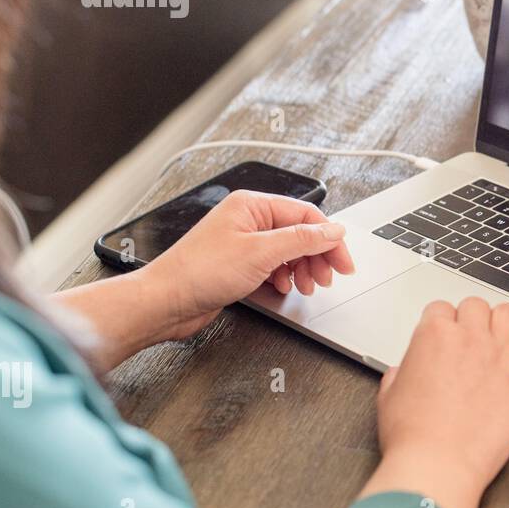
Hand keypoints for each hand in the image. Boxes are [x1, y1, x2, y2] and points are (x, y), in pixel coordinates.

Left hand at [146, 189, 355, 340]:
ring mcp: (243, 243)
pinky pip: (273, 266)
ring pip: (288, 252)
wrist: (165, 302)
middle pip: (299, 233)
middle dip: (317, 256)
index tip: (343, 260)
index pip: (305, 215)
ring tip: (308, 286)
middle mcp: (248, 220)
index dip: (329, 238)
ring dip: (303, 269)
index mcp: (252, 205)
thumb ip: (302, 239)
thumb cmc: (198, 272)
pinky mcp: (239, 265)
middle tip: (328, 277)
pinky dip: (284, 277)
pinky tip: (283, 288)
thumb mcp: (261, 252)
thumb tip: (333, 230)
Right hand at [359, 297, 508, 507]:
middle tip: (470, 336)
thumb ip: (399, 373)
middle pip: (476, 305)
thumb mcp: (388, 396)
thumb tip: (404, 370)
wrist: (436, 467)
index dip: (441, 322)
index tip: (444, 334)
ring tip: (501, 336)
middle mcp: (469, 339)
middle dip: (471, 318)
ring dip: (503, 321)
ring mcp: (500, 358)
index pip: (441, 309)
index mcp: (433, 336)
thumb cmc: (411, 437)